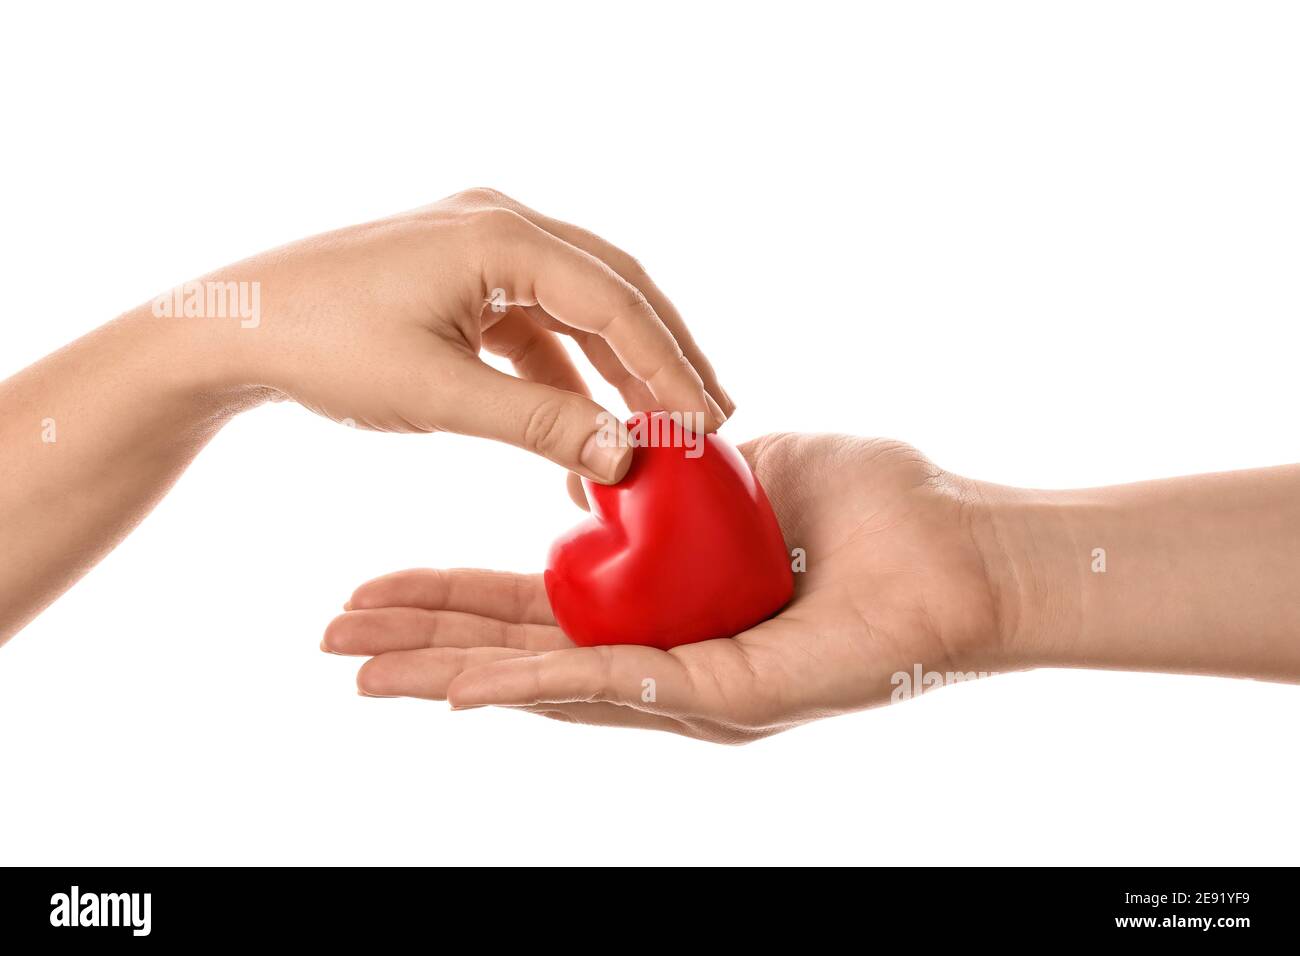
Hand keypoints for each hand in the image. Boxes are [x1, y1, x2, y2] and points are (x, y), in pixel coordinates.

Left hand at [157, 187, 730, 482]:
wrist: (235, 328)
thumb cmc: (325, 347)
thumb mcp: (440, 393)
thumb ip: (542, 421)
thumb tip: (630, 454)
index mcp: (500, 235)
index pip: (617, 301)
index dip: (670, 367)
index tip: (709, 425)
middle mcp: (500, 224)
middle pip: (614, 290)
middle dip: (663, 356)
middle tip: (712, 418)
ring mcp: (482, 247)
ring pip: (580, 307)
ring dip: (618, 367)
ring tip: (662, 425)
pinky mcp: (464, 277)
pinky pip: (538, 322)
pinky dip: (567, 371)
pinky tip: (587, 421)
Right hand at [322, 434, 1017, 741]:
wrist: (962, 546)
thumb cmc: (874, 506)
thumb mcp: (752, 467)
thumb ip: (682, 471)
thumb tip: (628, 453)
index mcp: (663, 607)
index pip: (536, 605)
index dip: (453, 597)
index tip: (376, 585)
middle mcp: (665, 660)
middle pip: (523, 653)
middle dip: (424, 644)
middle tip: (332, 639)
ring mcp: (690, 692)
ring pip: (549, 684)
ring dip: (450, 674)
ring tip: (361, 670)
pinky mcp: (726, 700)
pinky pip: (613, 687)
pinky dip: (531, 685)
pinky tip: (459, 686)